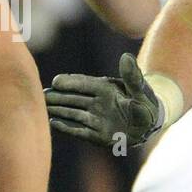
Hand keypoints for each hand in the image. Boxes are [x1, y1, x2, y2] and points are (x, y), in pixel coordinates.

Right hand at [45, 52, 163, 149]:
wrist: (150, 121)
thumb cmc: (145, 101)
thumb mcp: (141, 88)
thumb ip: (132, 76)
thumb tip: (127, 57)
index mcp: (104, 88)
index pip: (83, 84)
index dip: (70, 82)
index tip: (57, 82)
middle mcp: (96, 102)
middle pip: (72, 98)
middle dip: (57, 97)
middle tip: (40, 95)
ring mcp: (95, 118)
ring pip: (72, 113)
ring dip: (58, 111)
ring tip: (42, 108)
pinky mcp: (97, 134)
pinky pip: (80, 130)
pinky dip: (67, 127)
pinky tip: (54, 123)